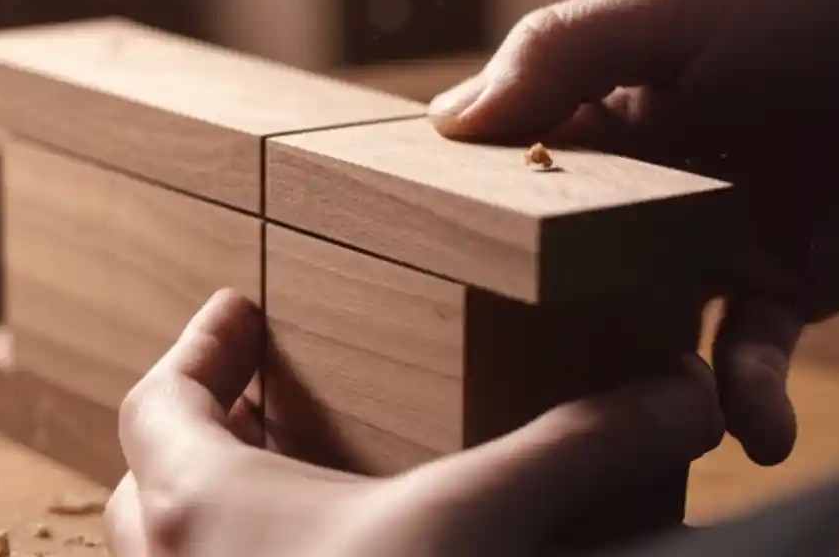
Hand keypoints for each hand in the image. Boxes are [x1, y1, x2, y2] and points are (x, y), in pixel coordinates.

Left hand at [104, 289, 722, 556]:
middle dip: (205, 427)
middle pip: (152, 477)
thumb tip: (686, 390)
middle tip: (260, 396)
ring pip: (168, 554)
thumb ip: (581, 448)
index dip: (199, 345)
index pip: (161, 398)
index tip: (235, 307)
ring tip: (291, 486)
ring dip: (214, 513)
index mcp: (198, 501)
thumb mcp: (480, 524)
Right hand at [428, 0, 838, 464]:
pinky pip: (751, 358)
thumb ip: (561, 54)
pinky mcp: (783, 289)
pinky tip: (746, 428)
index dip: (473, 213)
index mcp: (601, 115)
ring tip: (600, 430)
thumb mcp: (670, 5)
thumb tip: (447, 121)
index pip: (515, 171)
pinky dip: (746, 398)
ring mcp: (708, 247)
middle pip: (564, 265)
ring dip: (624, 379)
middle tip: (483, 369)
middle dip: (528, 314)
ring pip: (642, 327)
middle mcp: (643, 191)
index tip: (422, 259)